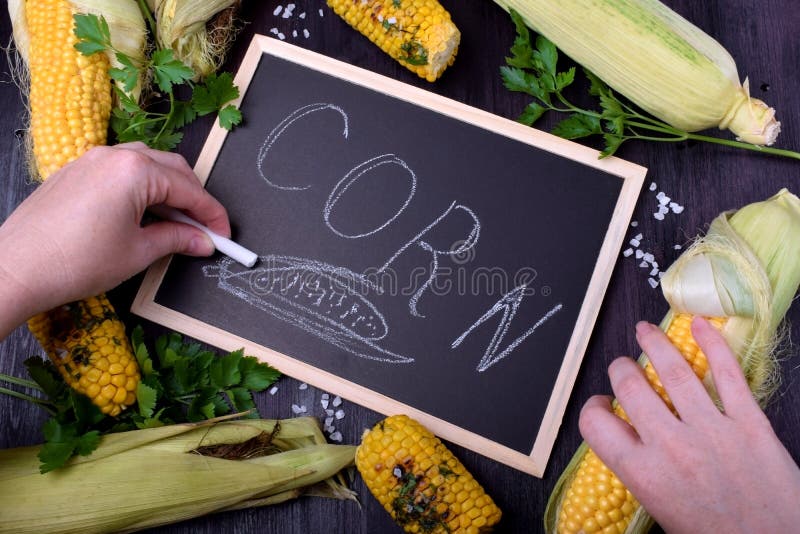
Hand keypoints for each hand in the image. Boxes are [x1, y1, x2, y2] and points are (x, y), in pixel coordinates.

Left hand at [0, 142, 229, 325]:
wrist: (15, 269)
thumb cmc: (76, 262)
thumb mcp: (138, 252)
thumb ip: (177, 239)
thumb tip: (202, 241)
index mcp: (135, 171)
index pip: (189, 189)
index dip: (213, 214)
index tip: (224, 235)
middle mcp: (114, 155)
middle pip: (171, 168)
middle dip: (193, 198)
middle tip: (204, 230)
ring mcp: (90, 159)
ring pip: (146, 164)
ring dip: (168, 189)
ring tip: (175, 222)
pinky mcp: (74, 171)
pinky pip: (120, 169)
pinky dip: (141, 187)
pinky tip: (143, 215)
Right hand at [579, 317, 799, 532]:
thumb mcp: (660, 508)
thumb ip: (640, 470)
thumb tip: (628, 439)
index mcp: (643, 473)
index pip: (595, 423)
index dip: (593, 407)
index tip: (602, 405)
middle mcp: (671, 446)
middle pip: (631, 387)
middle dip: (621, 369)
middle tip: (623, 367)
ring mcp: (712, 430)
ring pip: (674, 372)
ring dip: (655, 344)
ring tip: (646, 331)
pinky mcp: (750, 423)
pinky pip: (728, 374)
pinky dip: (713, 345)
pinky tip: (700, 326)